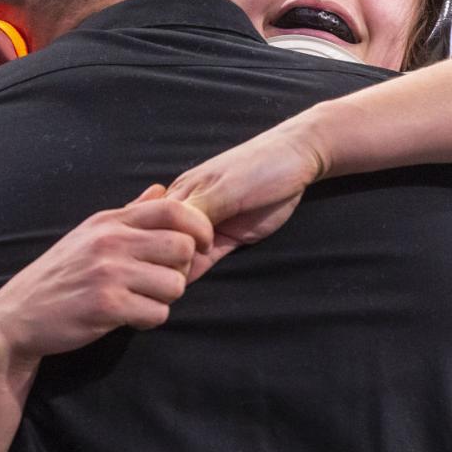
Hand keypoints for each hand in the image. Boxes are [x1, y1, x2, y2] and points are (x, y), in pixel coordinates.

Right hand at [0, 189, 213, 373]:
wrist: (18, 316)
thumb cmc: (61, 276)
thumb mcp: (90, 235)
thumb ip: (129, 214)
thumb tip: (160, 189)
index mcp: (109, 221)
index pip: (173, 208)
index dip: (199, 227)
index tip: (201, 245)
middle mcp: (110, 241)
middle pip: (183, 247)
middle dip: (182, 270)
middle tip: (162, 281)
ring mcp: (108, 272)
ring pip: (175, 284)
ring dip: (164, 298)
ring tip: (140, 300)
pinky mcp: (106, 305)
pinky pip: (157, 313)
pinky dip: (148, 319)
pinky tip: (128, 317)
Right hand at [164, 119, 327, 280]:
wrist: (296, 162)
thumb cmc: (259, 167)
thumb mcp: (227, 187)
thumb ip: (199, 210)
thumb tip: (171, 235)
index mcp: (182, 194)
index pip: (157, 226)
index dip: (155, 245)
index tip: (161, 263)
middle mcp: (190, 211)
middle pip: (166, 242)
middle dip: (162, 261)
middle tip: (166, 281)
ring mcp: (209, 227)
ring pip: (184, 254)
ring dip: (178, 269)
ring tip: (170, 289)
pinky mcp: (227, 239)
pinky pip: (206, 260)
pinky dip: (195, 272)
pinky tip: (183, 286)